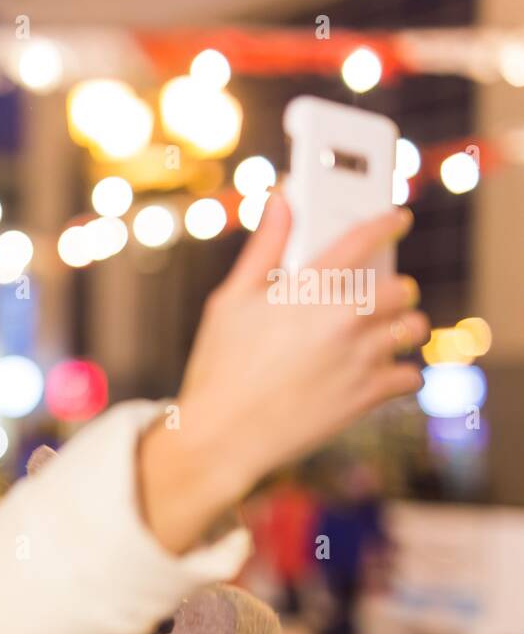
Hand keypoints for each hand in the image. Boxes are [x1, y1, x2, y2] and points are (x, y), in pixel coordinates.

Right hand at [138, 191, 427, 553]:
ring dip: (402, 328)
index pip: (363, 239)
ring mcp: (360, 358)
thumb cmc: (220, 367)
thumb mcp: (229, 301)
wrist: (222, 436)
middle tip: (375, 299)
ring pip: (414, 329)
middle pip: (402, 287)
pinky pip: (410, 375)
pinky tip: (376, 374)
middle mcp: (342, 319)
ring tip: (381, 335)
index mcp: (308, 289)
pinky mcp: (368, 395)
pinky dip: (399, 374)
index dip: (386, 223)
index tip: (398, 219)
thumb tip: (281, 198)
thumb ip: (264, 246)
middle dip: (393, 290)